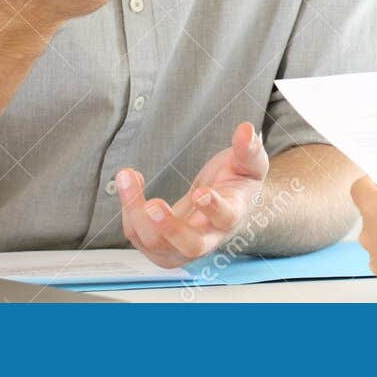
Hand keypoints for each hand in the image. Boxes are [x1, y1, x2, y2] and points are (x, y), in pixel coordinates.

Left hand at [115, 121, 268, 267]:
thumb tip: (246, 130)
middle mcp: (208, 238)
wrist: (225, 204)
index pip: (225, 218)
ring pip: (156, 244)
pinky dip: (130, 210)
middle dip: (169, 228)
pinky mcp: (161, 245)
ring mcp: (182, 246)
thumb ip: (248, 149)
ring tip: (128, 177)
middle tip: (153, 205)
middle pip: (191, 246)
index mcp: (232, 215)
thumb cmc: (237, 182)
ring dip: (136, 214)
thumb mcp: (249, 163)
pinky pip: (139, 236)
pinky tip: (131, 181)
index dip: (213, 209)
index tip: (200, 192)